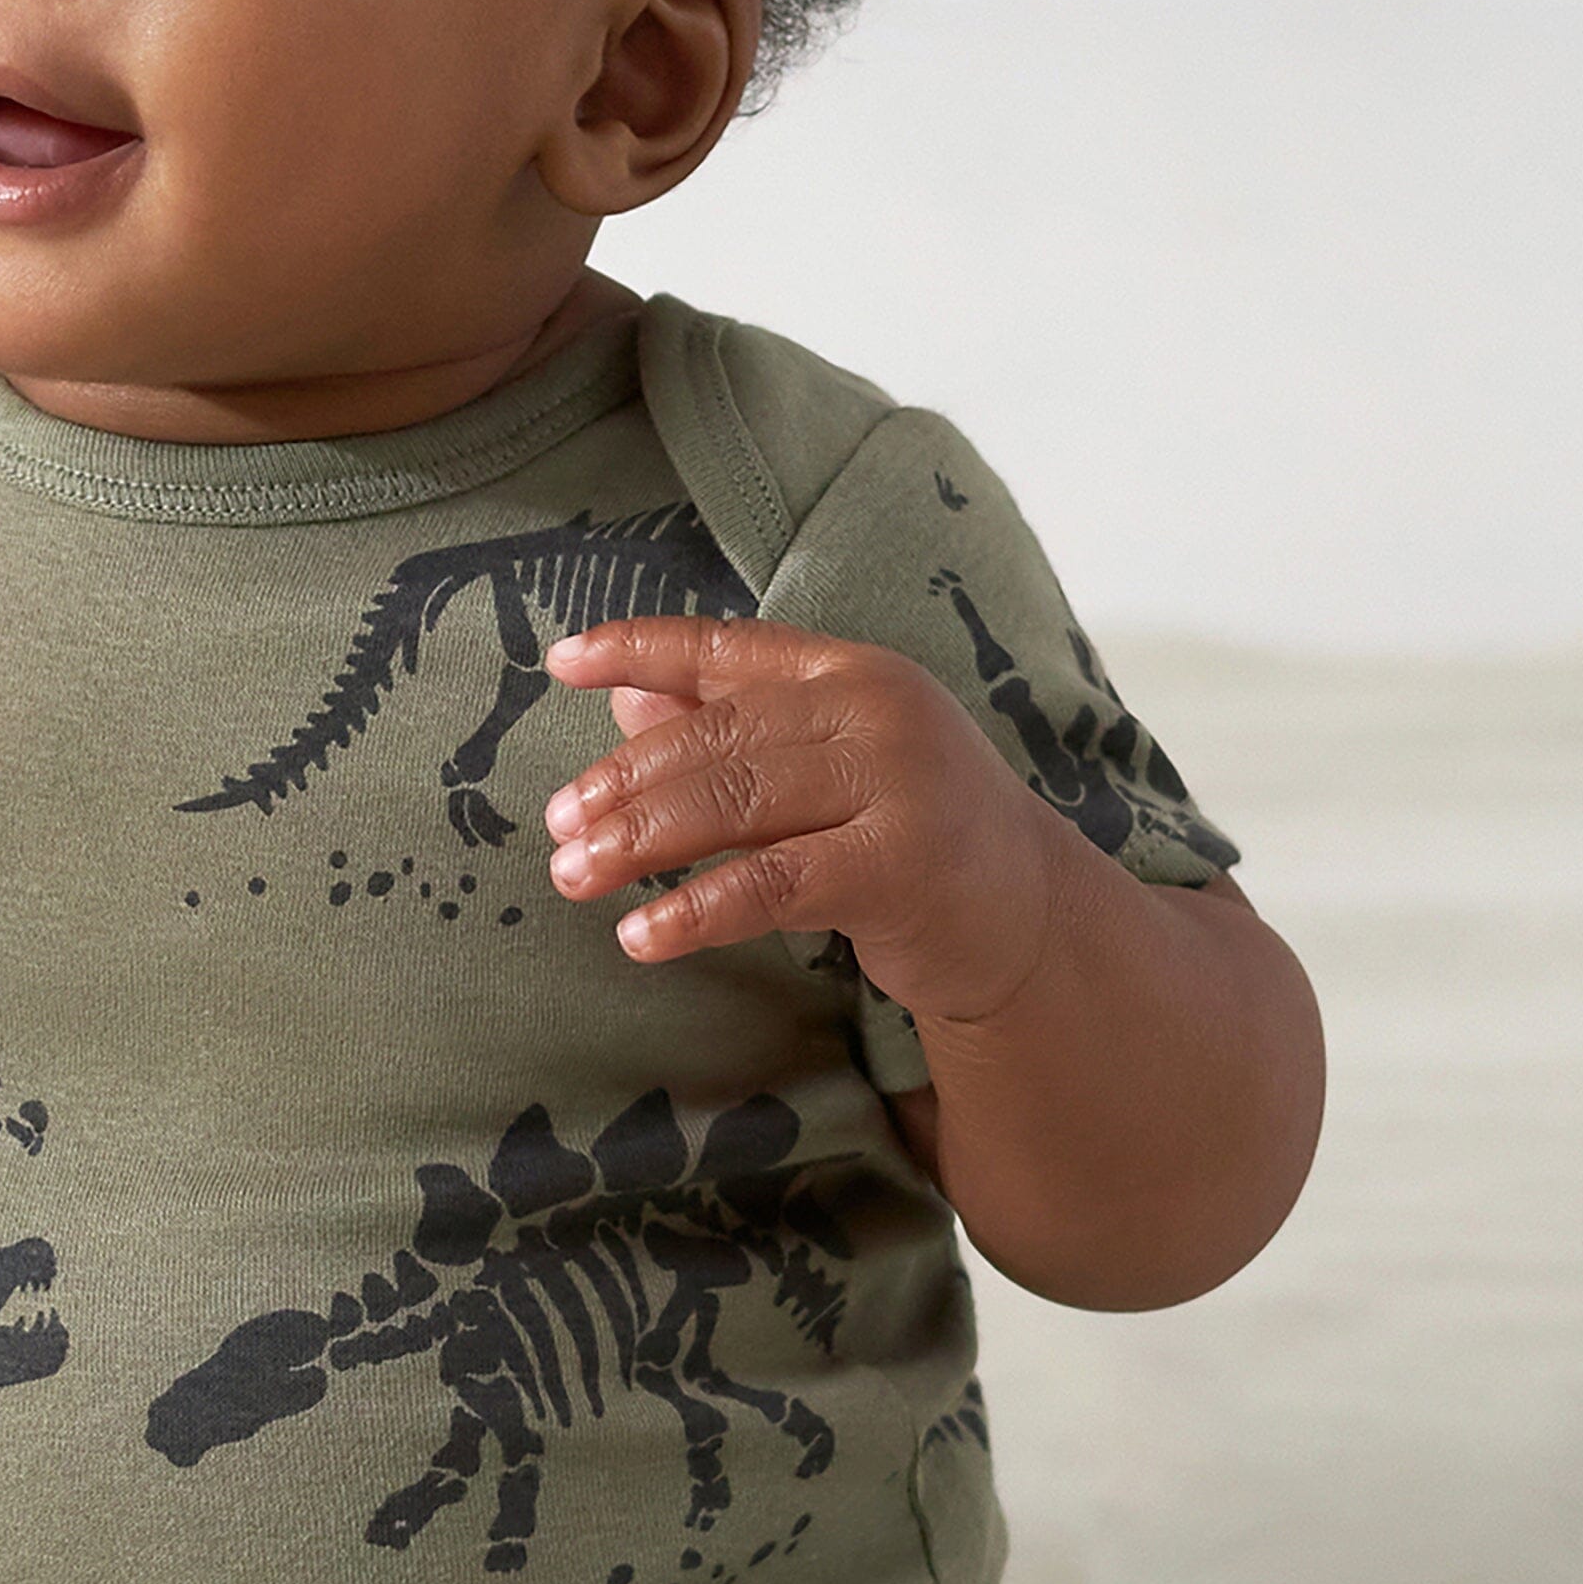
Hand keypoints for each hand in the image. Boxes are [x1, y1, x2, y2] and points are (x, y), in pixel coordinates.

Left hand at [539, 616, 1074, 1027]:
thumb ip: (732, 729)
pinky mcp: (896, 864)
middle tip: (554, 824)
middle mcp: (874, 709)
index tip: (561, 661)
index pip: (728, 647)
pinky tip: (640, 937)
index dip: (640, 646)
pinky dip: (696, 909)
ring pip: (734, 801)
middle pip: (717, 735)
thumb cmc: (909, 834)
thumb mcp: (822, 768)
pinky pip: (770, 884)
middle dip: (623, 780)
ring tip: (573, 874)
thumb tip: (624, 701)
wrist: (1028, 914)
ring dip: (639, 840)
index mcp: (850, 671)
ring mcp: (894, 782)